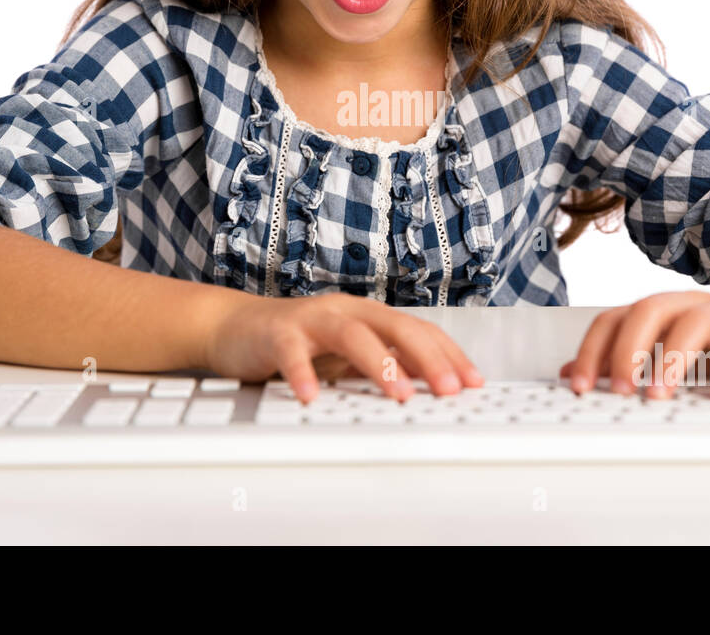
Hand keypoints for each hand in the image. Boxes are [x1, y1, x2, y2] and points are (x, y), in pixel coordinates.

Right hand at [204, 292, 484, 403]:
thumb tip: (428, 386)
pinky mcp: (277, 333)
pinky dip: (304, 375)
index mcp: (367, 316)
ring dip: (380, 364)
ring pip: (353, 334)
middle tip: (450, 389)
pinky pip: (293, 353)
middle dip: (428, 357)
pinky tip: (311, 399)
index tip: (473, 381)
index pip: (417, 330)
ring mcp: (312, 319)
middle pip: (395, 326)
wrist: (236, 328)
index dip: (448, 353)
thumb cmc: (298, 344)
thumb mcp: (346, 358)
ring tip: (401, 395)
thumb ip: (382, 366)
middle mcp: (345, 311)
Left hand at [558, 290, 709, 398]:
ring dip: (673, 359)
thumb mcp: (662, 345)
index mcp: (657, 309)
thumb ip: (618, 358)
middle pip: (648, 311)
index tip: (578, 386)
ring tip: (659, 395)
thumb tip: (566, 374)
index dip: (591, 350)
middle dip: (628, 350)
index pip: (613, 319)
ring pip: (695, 323)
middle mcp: (687, 304)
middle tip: (618, 390)